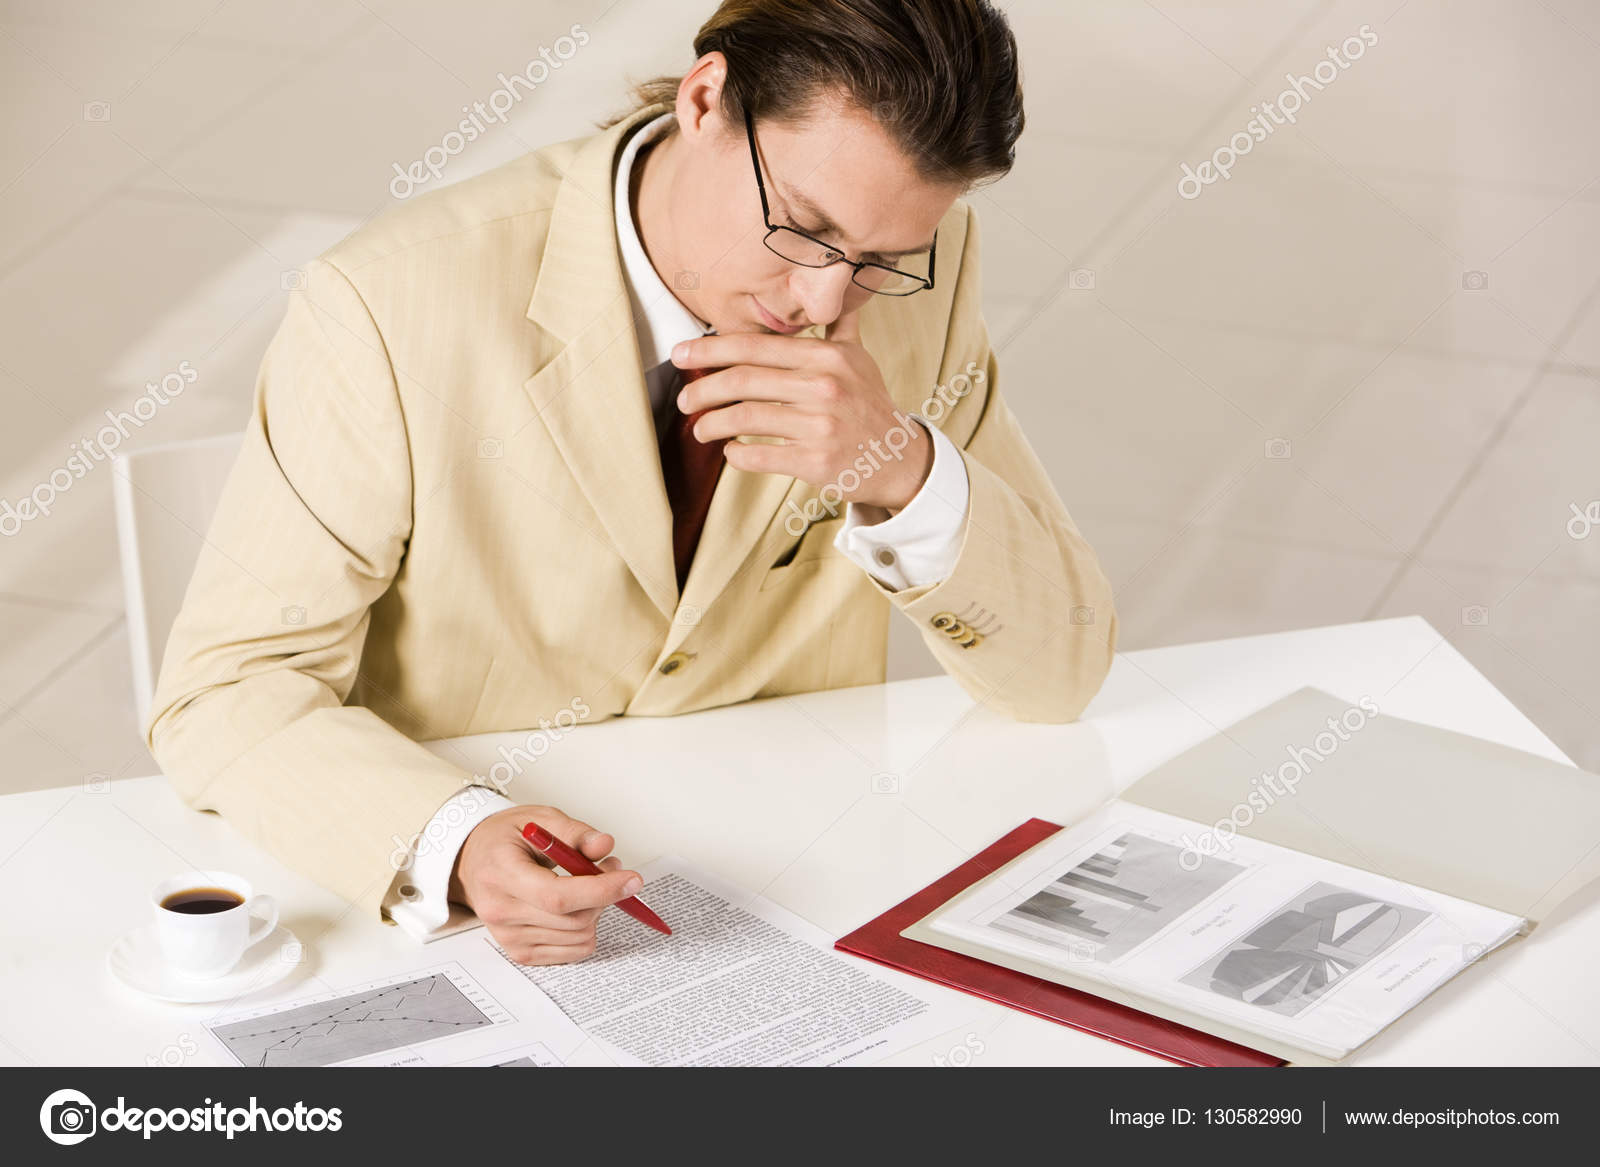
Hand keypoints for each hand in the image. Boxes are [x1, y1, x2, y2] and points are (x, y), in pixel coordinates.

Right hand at [448, 804, 641, 965]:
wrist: (472, 861)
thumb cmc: (505, 838)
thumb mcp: (539, 819)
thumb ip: (574, 832)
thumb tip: (605, 846)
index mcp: (501, 874)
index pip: (557, 896)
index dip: (600, 890)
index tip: (632, 879)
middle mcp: (501, 911)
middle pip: (573, 918)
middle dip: (604, 894)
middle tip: (609, 867)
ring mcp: (508, 937)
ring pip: (579, 936)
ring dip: (597, 910)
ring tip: (587, 883)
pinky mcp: (520, 952)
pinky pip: (572, 951)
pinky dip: (586, 930)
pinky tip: (576, 907)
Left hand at [673, 304, 934, 511]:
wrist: (900, 458)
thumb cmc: (870, 405)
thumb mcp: (859, 359)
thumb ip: (837, 325)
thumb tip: (833, 281)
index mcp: (827, 356)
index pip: (755, 346)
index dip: (710, 349)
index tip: (681, 354)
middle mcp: (824, 386)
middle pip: (742, 381)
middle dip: (702, 390)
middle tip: (683, 400)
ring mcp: (821, 425)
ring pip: (745, 419)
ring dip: (712, 425)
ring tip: (700, 429)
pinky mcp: (817, 461)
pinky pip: (760, 455)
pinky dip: (736, 454)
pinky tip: (730, 451)